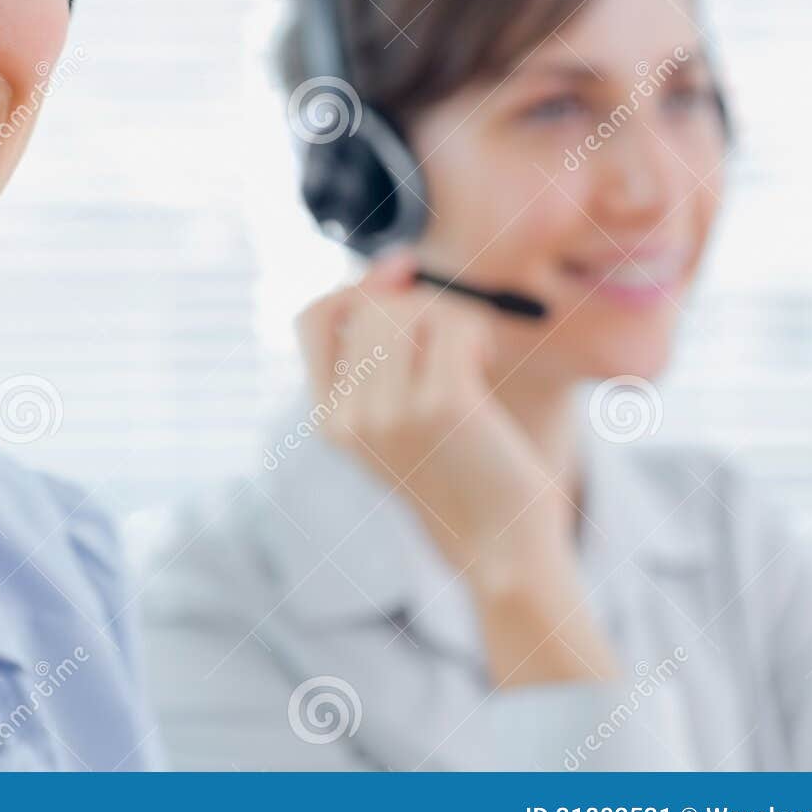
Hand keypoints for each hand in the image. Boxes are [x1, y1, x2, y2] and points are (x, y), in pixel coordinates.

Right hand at [296, 252, 615, 683]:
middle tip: (454, 339)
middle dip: (420, 305)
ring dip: (449, 317)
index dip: (354, 287)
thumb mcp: (400, 412)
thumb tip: (394, 265)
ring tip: (470, 354)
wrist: (500, 546)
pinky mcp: (441, 406)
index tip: (399, 280)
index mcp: (328, 420)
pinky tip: (484, 360)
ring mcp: (390, 413)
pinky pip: (453, 326)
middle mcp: (347, 418)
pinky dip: (473, 332)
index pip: (311, 318)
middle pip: (369, 307)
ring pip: (409, 310)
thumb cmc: (459, 469)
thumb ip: (383, 346)